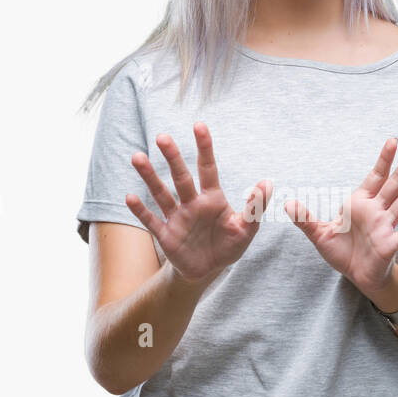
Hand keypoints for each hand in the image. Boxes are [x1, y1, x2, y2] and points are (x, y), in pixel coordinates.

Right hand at [126, 122, 272, 282]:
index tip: (199, 125)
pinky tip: (130, 196)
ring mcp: (177, 218)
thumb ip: (255, 207)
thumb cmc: (228, 245)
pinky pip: (151, 220)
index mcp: (212, 199)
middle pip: (181, 177)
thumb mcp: (246, 228)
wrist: (208, 271)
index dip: (204, 148)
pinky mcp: (166, 236)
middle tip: (162, 137)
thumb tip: (267, 183)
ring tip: (137, 157)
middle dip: (172, 157)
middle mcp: (192, 203)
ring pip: (161, 194)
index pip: (208, 169)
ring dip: (150, 177)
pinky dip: (141, 210)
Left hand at [284, 137, 397, 297]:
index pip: (375, 176)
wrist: (356, 277)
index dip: (384, 159)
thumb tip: (287, 204)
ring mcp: (386, 226)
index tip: (393, 140)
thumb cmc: (342, 252)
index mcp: (359, 204)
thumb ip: (305, 219)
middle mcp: (376, 211)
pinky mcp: (390, 244)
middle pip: (394, 183)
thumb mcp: (319, 235)